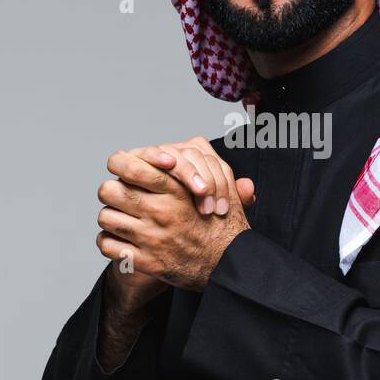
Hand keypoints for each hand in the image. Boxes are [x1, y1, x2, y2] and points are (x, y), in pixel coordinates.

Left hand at [95, 142, 251, 290]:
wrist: (229, 266)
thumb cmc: (223, 227)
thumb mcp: (220, 190)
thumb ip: (203, 167)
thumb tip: (189, 146)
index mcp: (175, 190)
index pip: (130, 166)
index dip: (120, 164)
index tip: (123, 169)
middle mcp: (160, 211)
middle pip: (109, 190)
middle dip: (111, 191)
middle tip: (119, 196)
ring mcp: (151, 237)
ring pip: (105, 217)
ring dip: (111, 217)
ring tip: (121, 219)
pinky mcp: (145, 261)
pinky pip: (108, 245)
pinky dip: (110, 243)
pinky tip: (121, 241)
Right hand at [134, 137, 256, 215]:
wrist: (149, 228)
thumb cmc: (180, 219)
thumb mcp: (208, 211)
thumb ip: (232, 198)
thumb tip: (249, 189)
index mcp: (196, 160)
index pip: (214, 162)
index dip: (221, 184)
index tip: (221, 210)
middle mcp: (176, 153)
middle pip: (196, 155)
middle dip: (208, 180)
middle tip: (209, 207)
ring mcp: (153, 156)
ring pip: (174, 152)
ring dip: (187, 170)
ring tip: (198, 191)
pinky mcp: (130, 160)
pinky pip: (143, 152)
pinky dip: (156, 155)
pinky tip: (168, 164)